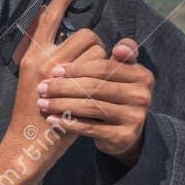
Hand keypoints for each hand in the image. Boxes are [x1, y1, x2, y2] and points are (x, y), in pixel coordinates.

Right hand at [0, 0, 105, 184]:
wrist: (27, 143)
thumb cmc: (35, 116)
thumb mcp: (37, 82)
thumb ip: (55, 60)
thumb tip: (80, 42)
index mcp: (30, 55)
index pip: (48, 17)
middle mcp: (40, 57)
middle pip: (85, 35)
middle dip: (95, 50)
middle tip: (86, 72)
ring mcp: (54, 70)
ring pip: (97, 50)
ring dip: (101, 66)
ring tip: (87, 86)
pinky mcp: (70, 83)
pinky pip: (99, 67)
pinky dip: (103, 79)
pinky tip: (91, 94)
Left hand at [34, 37, 153, 162]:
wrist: (123, 135)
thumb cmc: (112, 99)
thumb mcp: (118, 76)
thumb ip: (116, 58)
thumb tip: (119, 47)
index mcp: (142, 75)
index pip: (104, 67)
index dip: (77, 68)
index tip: (54, 70)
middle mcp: (142, 95)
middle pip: (95, 87)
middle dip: (64, 87)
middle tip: (42, 87)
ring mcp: (135, 117)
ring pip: (90, 107)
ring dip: (61, 104)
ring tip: (42, 103)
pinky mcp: (123, 136)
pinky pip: (90, 127)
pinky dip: (68, 123)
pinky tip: (52, 119)